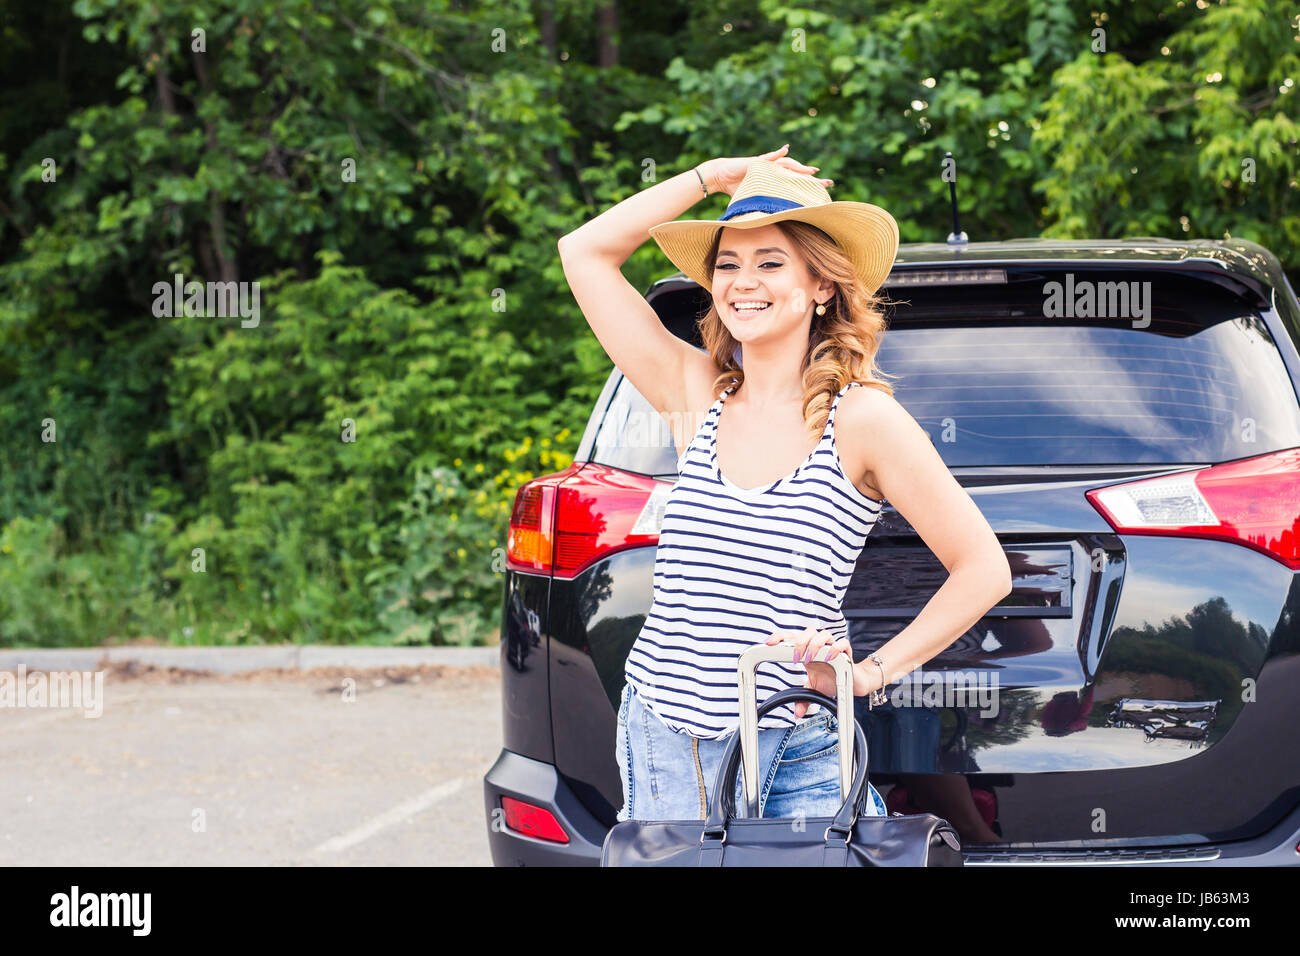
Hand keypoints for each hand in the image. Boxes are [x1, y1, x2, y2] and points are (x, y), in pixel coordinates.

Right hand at [701, 144, 832, 197]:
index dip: (809, 188)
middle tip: (829, 183)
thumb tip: (768, 224)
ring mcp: (767, 165)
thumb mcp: (752, 202)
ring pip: (788, 165)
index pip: (795, 184)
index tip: (824, 194)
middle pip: (797, 174)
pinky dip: (777, 153)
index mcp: (775, 181)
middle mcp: (774, 172)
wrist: (721, 177)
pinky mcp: (757, 161)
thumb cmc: (736, 190)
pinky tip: (786, 149)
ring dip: (800, 168)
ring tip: (813, 172)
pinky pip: (769, 157)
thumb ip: (762, 209)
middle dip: (812, 179)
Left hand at [765, 627, 875, 717]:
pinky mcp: (847, 652)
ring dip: (814, 645)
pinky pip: (843, 643)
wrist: (852, 683)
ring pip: (823, 634)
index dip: (781, 637)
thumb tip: (797, 713)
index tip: (769, 643)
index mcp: (808, 650)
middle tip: (795, 659)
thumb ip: (804, 698)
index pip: (793, 637)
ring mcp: (833, 647)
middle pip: (807, 632)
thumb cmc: (832, 680)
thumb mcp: (814, 690)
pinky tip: (829, 658)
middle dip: (799, 643)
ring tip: (809, 659)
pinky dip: (835, 648)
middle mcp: (820, 645)